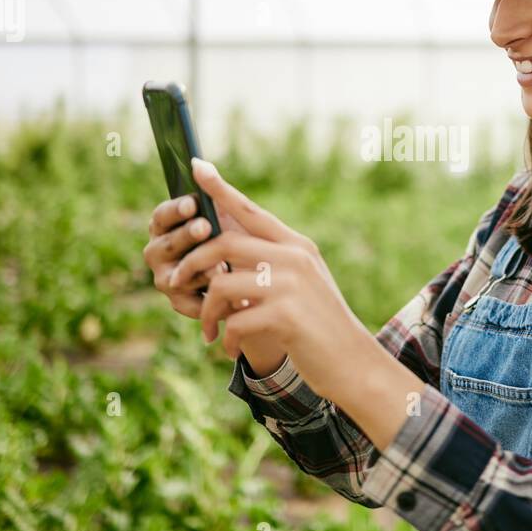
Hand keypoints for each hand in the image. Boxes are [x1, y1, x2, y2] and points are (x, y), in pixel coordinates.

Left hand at [168, 157, 373, 401]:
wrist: (353, 364)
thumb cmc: (319, 327)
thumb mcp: (301, 285)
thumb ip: (272, 264)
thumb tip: (225, 249)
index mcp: (297, 246)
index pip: (251, 210)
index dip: (220, 190)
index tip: (196, 166)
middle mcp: (295, 258)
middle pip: (225, 243)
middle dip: (193, 263)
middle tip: (177, 284)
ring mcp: (292, 285)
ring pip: (222, 283)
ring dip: (207, 310)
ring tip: (209, 330)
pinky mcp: (287, 315)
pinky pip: (235, 320)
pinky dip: (226, 339)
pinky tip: (230, 350)